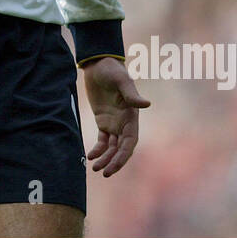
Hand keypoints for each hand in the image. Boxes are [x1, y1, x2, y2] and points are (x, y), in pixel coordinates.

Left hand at [81, 56, 149, 175]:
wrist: (98, 65)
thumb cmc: (112, 70)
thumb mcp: (121, 81)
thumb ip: (131, 94)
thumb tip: (146, 104)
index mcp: (132, 116)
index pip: (130, 142)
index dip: (123, 156)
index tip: (114, 167)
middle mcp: (125, 123)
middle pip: (121, 149)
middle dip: (114, 162)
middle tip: (102, 173)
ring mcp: (114, 123)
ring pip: (112, 148)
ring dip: (105, 158)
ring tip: (94, 168)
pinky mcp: (103, 121)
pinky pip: (102, 140)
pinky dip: (98, 149)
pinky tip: (90, 155)